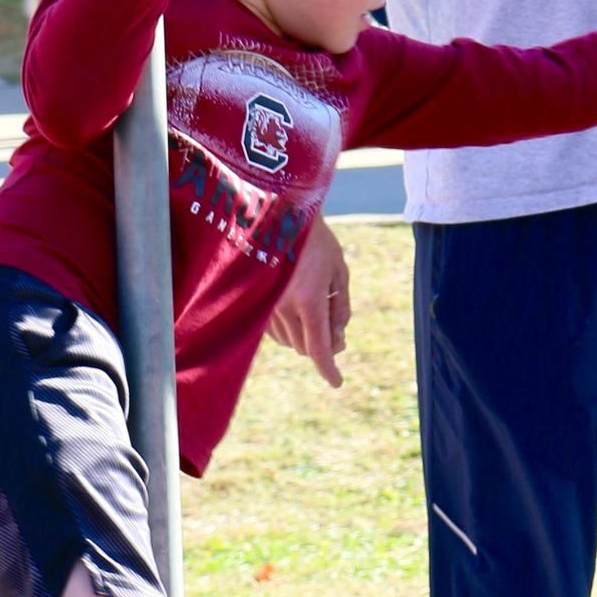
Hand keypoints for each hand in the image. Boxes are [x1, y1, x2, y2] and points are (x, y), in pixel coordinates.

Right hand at [268, 214, 350, 387]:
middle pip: (305, 348)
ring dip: (305, 336)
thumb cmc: (315, 240)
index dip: (329, 370)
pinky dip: (290, 328)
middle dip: (322, 345)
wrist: (277, 215)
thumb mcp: (338, 270)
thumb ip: (340, 307)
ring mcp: (266, 305)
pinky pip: (274, 330)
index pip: (319, 349)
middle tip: (336, 328)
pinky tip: (298, 307)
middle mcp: (283, 306)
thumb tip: (338, 340)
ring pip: (289, 341)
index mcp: (308, 300)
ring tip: (316, 305)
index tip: (337, 382)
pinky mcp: (256, 301)